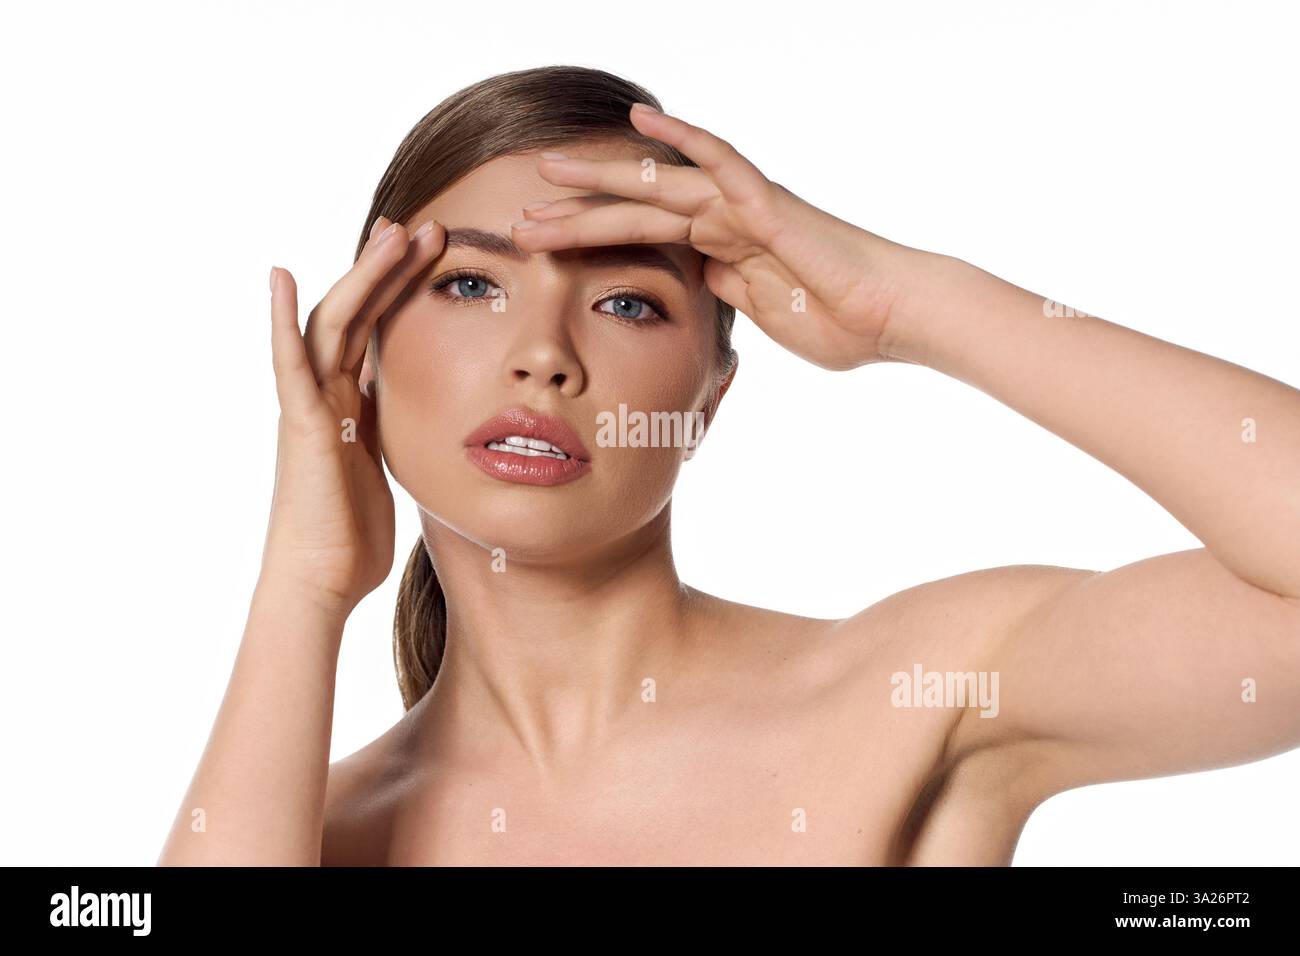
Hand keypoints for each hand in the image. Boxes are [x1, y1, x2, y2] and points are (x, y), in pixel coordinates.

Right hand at [262, 215, 445, 618]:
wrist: (321, 583)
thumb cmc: (353, 540)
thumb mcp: (389, 472)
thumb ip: (396, 436)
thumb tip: (426, 422)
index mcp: (351, 405)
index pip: (377, 330)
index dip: (400, 289)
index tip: (429, 252)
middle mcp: (327, 395)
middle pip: (358, 313)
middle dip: (390, 268)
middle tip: (426, 226)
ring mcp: (310, 405)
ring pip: (333, 323)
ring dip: (362, 275)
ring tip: (395, 231)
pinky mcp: (301, 425)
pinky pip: (289, 364)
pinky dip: (281, 319)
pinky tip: (280, 275)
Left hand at [512, 103, 925, 370]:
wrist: (894, 317)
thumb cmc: (844, 324)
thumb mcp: (766, 318)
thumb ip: (730, 294)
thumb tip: (701, 281)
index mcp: (721, 252)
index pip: (641, 242)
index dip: (589, 244)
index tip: (540, 253)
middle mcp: (725, 220)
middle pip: (635, 210)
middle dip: (574, 214)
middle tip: (518, 216)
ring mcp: (744, 208)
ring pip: (660, 185)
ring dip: (601, 179)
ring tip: (544, 170)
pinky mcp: (768, 205)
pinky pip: (720, 161)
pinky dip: (682, 139)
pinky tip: (640, 120)